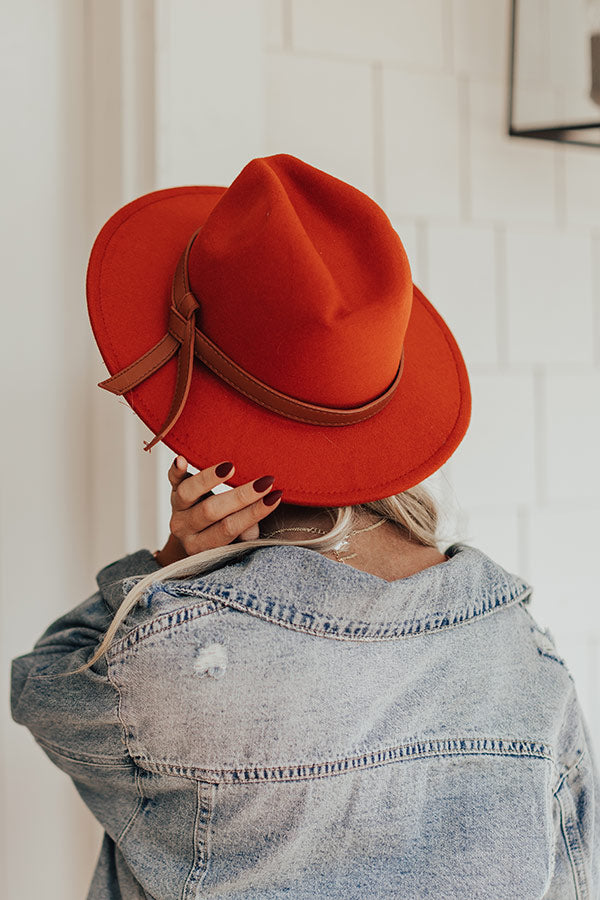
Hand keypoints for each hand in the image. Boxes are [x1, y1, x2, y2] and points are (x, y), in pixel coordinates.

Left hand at [153, 457, 282, 566]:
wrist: (192, 530)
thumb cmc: (222, 530)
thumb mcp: (235, 541)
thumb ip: (245, 535)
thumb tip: (251, 529)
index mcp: (201, 546)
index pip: (228, 529)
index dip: (252, 514)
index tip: (275, 497)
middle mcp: (185, 528)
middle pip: (211, 511)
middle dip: (241, 496)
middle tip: (264, 483)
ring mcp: (177, 508)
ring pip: (188, 493)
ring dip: (209, 479)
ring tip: (230, 468)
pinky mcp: (172, 488)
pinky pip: (171, 478)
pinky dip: (176, 470)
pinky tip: (181, 459)